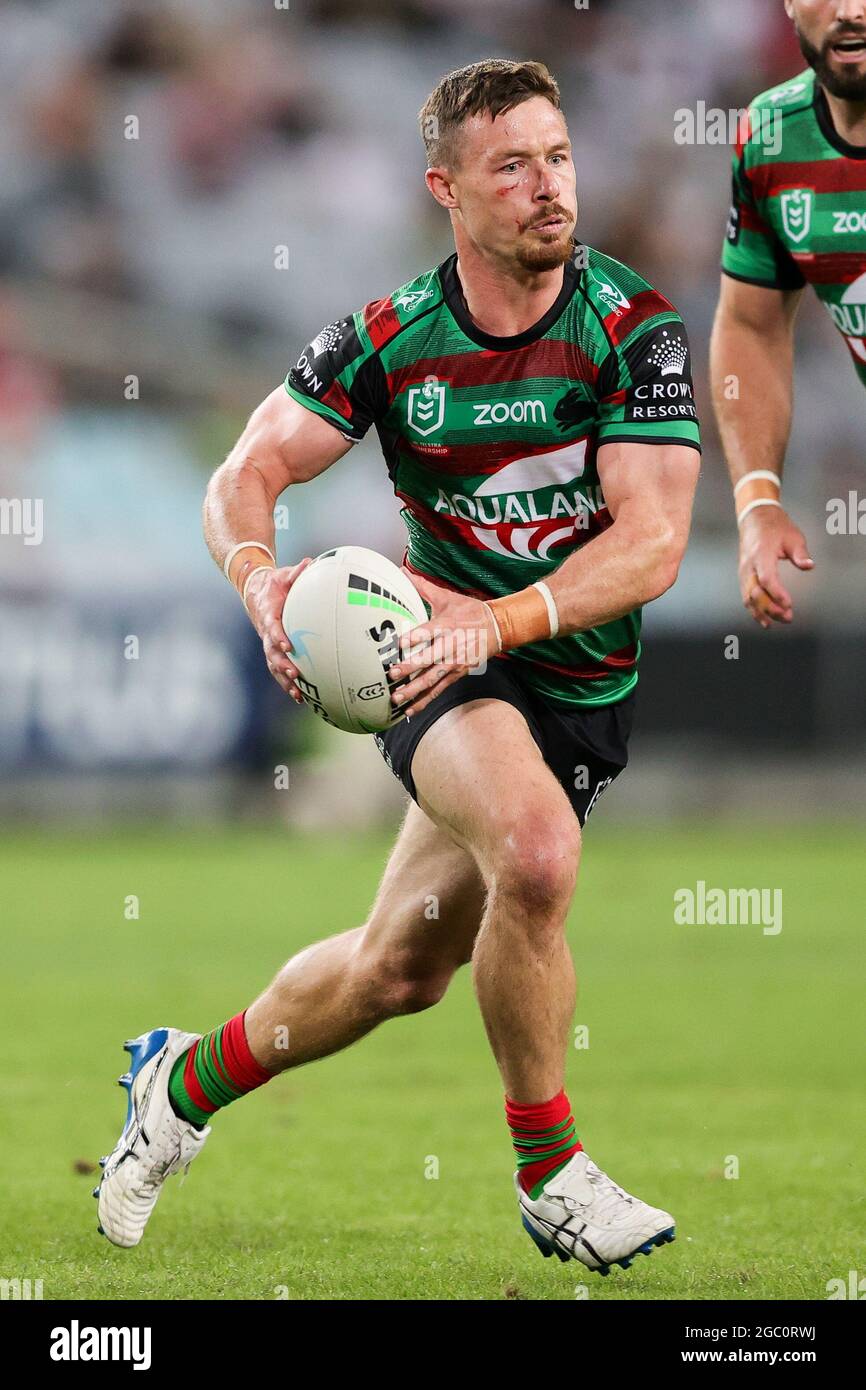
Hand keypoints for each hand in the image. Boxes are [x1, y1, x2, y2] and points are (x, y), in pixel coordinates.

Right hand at [244, 558, 312, 700]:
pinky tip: (301, 697)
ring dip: (284, 681)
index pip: (271, 627)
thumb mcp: (282, 574)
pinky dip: (287, 683)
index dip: (278, 637)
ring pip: (274, 665)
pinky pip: (279, 668)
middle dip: (282, 665)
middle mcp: (265, 632)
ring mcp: (268, 643)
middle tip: (295, 676)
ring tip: (298, 695)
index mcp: (268, 613)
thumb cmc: (274, 583)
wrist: (255, 591)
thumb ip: (295, 572)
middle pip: (271, 653)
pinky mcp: (273, 650)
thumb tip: (309, 562)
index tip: (287, 645)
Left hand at [389, 571, 499, 717]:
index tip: (396, 645)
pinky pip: (439, 689)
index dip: (412, 639)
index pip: (426, 632)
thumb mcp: (447, 597)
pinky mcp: (457, 674)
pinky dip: (425, 700)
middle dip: (409, 669)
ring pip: (432, 679)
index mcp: (446, 625)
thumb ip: (423, 587)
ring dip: (414, 690)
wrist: (499, 627)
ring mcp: (454, 663)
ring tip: (397, 698)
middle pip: (428, 659)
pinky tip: (411, 709)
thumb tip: (403, 571)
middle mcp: (450, 646)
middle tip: (392, 675)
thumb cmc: (470, 611)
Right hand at [738, 507, 813, 628]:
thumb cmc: (776, 527)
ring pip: (748, 597)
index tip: (789, 604)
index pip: (766, 578)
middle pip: (755, 592)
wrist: (755, 518)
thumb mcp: (793, 536)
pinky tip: (765, 619)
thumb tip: (809, 565)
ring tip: (775, 623)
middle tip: (788, 617)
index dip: (777, 593)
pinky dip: (754, 609)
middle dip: (770, 608)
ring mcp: (743, 572)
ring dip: (761, 612)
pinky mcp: (743, 576)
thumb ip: (800, 553)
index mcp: (761, 554)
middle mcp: (748, 565)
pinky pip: (746, 596)